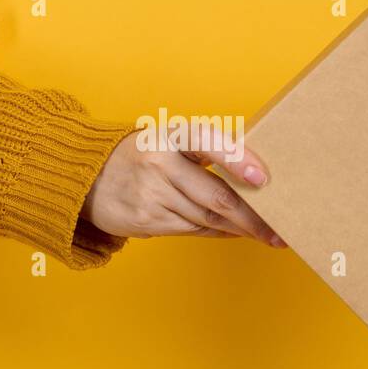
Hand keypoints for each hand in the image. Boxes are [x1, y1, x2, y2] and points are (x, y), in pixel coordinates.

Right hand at [81, 132, 285, 246]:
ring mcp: (150, 195)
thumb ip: (205, 153)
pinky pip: (193, 229)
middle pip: (215, 195)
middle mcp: (158, 163)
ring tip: (266, 234)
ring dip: (240, 228)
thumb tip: (256, 176)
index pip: (207, 140)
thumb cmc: (144, 156)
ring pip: (208, 217)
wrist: (87, 177)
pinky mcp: (146, 221)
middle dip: (253, 216)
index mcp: (169, 135)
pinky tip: (234, 232)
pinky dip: (218, 232)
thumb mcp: (169, 142)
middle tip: (280, 228)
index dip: (236, 158)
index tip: (262, 178)